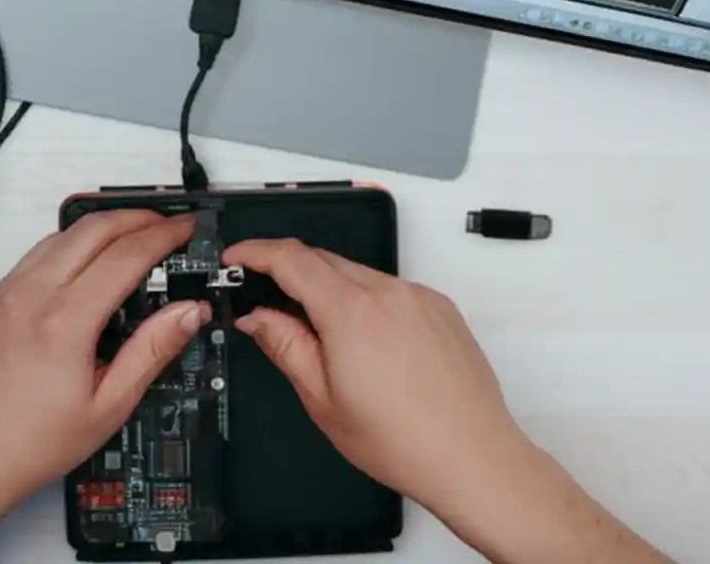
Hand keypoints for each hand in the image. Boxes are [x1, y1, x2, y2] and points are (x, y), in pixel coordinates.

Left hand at [0, 211, 208, 562]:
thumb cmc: (30, 445)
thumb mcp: (108, 406)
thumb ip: (152, 351)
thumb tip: (189, 312)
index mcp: (65, 321)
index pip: (126, 255)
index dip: (164, 235)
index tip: (185, 229)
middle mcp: (29, 295)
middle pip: (92, 228)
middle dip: (136, 217)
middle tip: (164, 226)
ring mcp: (1, 294)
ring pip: (58, 237)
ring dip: (99, 230)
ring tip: (129, 242)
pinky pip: (30, 260)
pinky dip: (65, 252)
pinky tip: (81, 273)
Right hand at [225, 239, 669, 563]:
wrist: (473, 458)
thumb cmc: (401, 440)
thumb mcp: (323, 399)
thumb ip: (286, 346)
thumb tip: (257, 316)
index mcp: (351, 311)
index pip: (291, 259)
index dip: (256, 252)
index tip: (236, 258)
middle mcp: (388, 292)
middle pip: (324, 260)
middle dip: (288, 271)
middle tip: (265, 299)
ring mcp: (419, 297)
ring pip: (358, 274)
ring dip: (328, 288)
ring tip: (317, 332)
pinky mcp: (441, 309)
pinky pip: (390, 290)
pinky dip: (365, 301)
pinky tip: (363, 342)